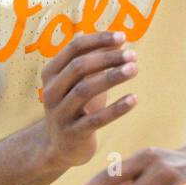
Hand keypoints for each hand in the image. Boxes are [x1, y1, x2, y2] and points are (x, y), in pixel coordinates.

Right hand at [36, 31, 139, 170]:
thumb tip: (120, 41)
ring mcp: (60, 113)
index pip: (74, 48)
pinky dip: (116, 108)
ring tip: (134, 69)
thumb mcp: (83, 82)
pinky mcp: (73, 134)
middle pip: (79, 67)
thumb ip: (97, 63)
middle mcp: (51, 91)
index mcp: (51, 73)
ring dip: (112, 77)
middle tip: (132, 55)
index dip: (98, 40)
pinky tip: (134, 99)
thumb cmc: (77, 107)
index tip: (122, 36)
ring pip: (85, 90)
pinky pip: (96, 119)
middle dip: (108, 58)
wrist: (60, 147)